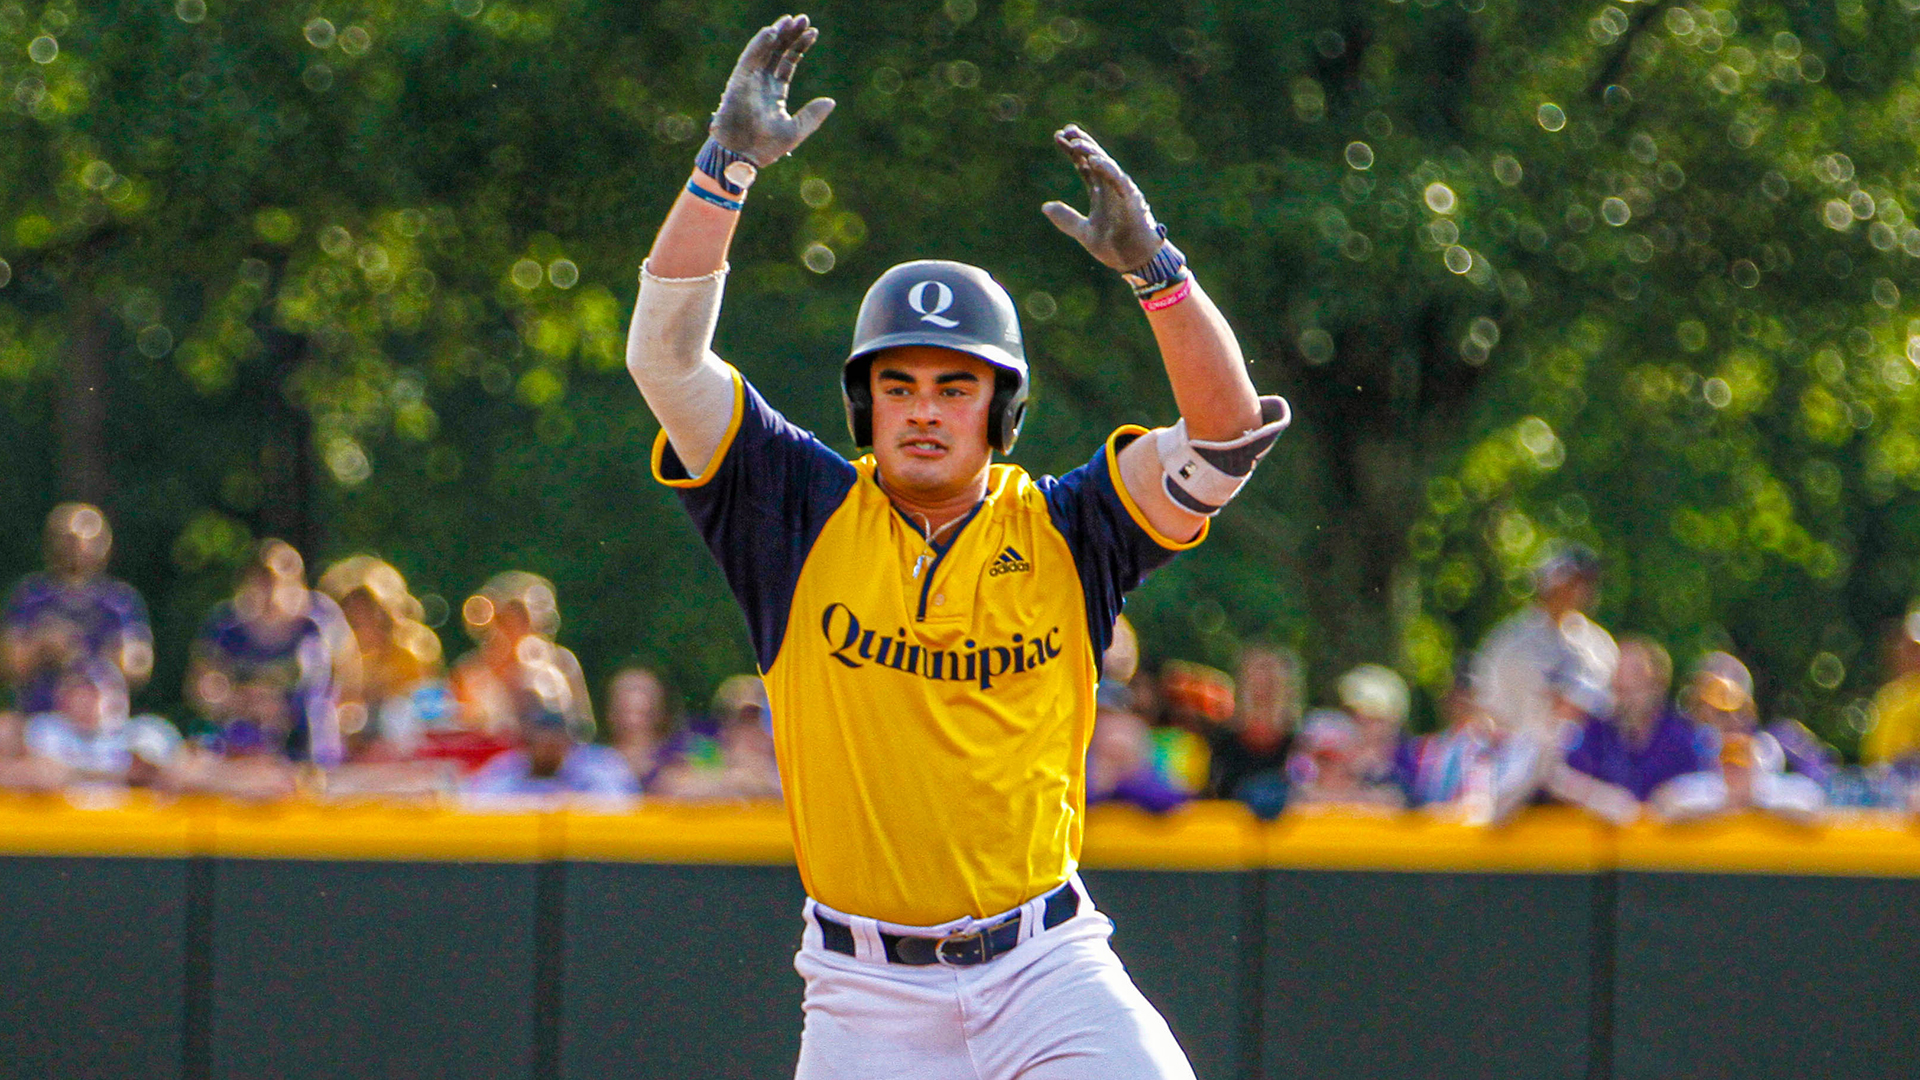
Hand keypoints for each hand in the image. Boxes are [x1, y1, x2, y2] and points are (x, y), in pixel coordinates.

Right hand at [710, 14, 835, 165]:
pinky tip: (772, 31)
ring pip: (764, 50)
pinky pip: (750, 57)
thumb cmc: (766, 148)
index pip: (789, 63)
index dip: (800, 47)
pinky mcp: (738, 81)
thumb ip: (813, 115)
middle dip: (790, 35)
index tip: (814, 33)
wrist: (742, 157)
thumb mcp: (796, 130)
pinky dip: (760, 44)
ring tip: (790, 20)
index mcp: (775, 92)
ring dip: (776, 34)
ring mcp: (750, 80)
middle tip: (804, 18)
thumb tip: (831, 101)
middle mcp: (762, 82)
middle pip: (778, 51)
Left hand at [1042, 124, 1165, 272]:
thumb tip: (1045, 207)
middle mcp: (1112, 188)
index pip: (1085, 166)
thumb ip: (1066, 219)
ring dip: (1092, 152)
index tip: (1058, 137)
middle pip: (1095, 159)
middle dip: (1081, 143)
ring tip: (1076, 142)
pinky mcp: (1131, 200)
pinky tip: (1093, 160)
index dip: (1072, 152)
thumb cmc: (1115, 247)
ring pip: (1107, 165)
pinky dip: (1107, 169)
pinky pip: (1119, 180)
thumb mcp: (1083, 231)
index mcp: (1101, 192)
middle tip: (1066, 130)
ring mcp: (1122, 192)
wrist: (1134, 262)